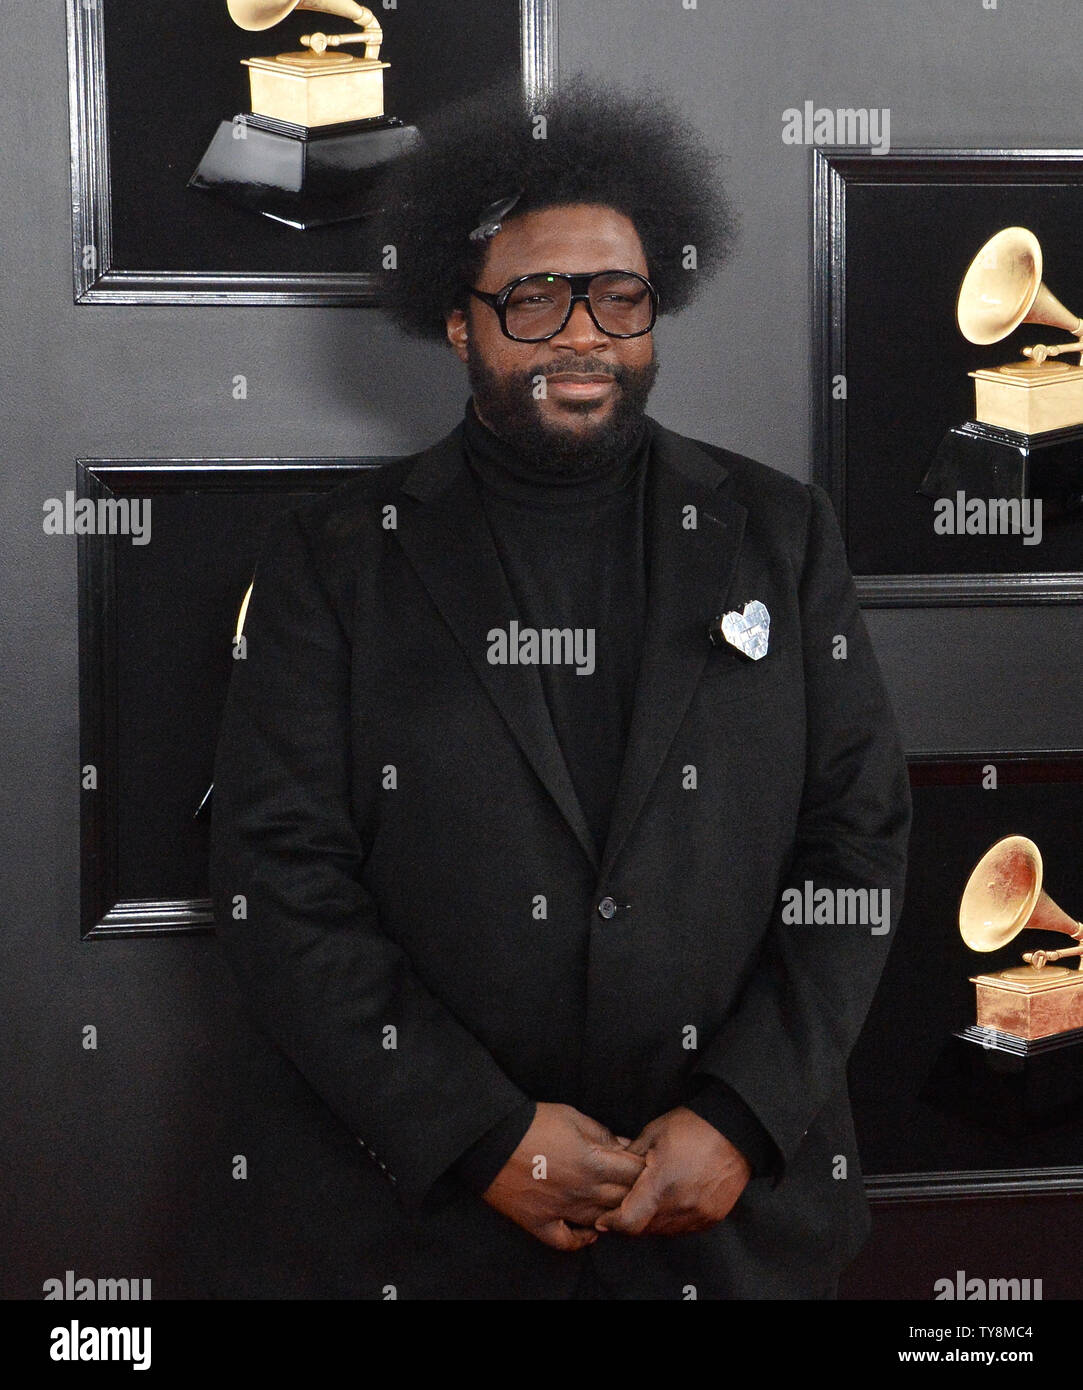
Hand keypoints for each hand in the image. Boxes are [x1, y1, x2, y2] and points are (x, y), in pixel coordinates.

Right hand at [482, 1102, 645, 1250]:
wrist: (491, 1138)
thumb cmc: (533, 1122)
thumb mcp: (573, 1117)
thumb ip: (602, 1134)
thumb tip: (623, 1147)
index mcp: (593, 1162)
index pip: (635, 1174)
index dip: (644, 1169)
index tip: (645, 1165)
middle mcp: (582, 1191)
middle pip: (623, 1200)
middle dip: (634, 1193)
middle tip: (636, 1186)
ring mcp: (561, 1210)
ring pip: (601, 1222)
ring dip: (613, 1215)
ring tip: (616, 1205)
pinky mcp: (540, 1223)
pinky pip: (567, 1241)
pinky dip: (582, 1239)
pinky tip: (589, 1230)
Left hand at [593, 1106, 750, 1236]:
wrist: (736, 1131)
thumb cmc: (692, 1127)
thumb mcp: (652, 1133)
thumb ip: (629, 1158)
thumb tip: (610, 1173)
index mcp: (662, 1183)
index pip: (630, 1221)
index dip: (613, 1223)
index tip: (603, 1219)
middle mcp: (682, 1205)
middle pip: (645, 1229)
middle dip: (630, 1221)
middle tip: (620, 1207)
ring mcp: (700, 1214)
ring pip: (664, 1231)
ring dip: (651, 1222)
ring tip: (646, 1201)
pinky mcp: (713, 1217)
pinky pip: (684, 1228)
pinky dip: (672, 1221)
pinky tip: (669, 1202)